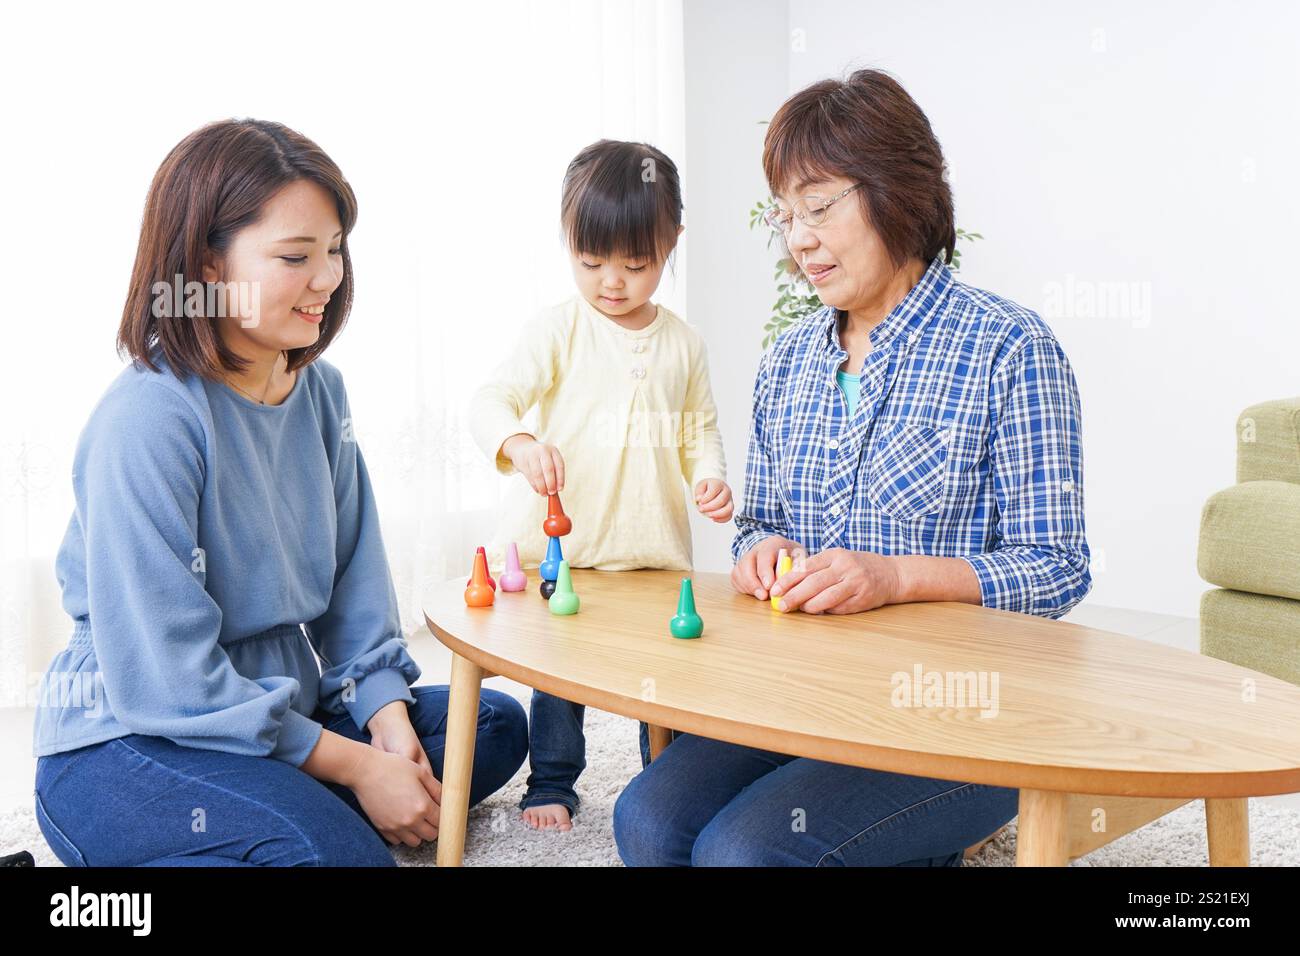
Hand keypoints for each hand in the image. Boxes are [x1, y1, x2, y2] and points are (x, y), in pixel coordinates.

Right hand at [345, 701, 442, 846]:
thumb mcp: (420, 772)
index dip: (443, 816)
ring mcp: (395, 826)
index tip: (440, 809)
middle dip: (433, 826)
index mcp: (422, 806)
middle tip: (430, 815)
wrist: (365, 771)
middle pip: (431, 835)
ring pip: (415, 842)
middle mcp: (410, 820)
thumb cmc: (393, 767)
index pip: (441, 822)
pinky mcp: (382, 828)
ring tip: (416, 818)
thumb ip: (436, 788)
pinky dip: (402, 835)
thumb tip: (447, 800)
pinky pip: (397, 841)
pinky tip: (402, 821)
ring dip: (418, 833)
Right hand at [502, 434, 564, 495]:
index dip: (560, 479)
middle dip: (551, 484)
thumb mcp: (549, 458)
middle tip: (551, 492)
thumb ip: (554, 471)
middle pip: (548, 469)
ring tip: (544, 493)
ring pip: (538, 474)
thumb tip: (557, 488)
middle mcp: (543, 451)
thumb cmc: (539, 456)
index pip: (559, 465)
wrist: (522, 448)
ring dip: (542, 487)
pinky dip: (535, 486)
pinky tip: (538, 490)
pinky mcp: (523, 462)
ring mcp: (532, 456)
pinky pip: (530, 477)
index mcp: (553, 450)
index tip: (560, 489)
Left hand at [694, 479, 733, 521]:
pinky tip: (713, 518)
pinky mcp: (730, 508)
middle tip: (701, 509)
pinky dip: (721, 519)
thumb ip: (699, 492)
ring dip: (717, 514)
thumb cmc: (706, 488)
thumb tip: (700, 499)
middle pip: (721, 500)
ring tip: (708, 515)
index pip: (714, 490)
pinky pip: (729, 516)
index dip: (706, 498)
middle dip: (709, 507)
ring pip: (729, 509)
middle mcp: (726, 491)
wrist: (712, 489)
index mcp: (718, 484)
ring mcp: (730, 500)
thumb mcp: (700, 487)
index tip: (699, 501)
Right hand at [730, 535, 806, 600]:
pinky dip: (744, 588)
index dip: (765, 572)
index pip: (765, 556)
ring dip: (749, 587)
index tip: (769, 586)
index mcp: (772, 544)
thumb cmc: (793, 558)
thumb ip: (796, 569)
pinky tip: (756, 593)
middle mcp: (756, 549)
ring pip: (739, 573)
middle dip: (754, 583)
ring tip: (762, 596)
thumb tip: (791, 584)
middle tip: (764, 596)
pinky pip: (736, 579)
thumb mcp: (800, 559)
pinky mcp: (740, 569)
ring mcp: (746, 559)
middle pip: (747, 565)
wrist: (785, 554)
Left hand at [768, 548, 900, 614]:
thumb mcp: (837, 558)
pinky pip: (840, 608)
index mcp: (835, 555)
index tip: (775, 590)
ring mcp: (856, 583)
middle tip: (781, 606)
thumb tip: (788, 583)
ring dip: (809, 606)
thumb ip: (816, 568)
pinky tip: (819, 611)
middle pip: (814, 583)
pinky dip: (827, 611)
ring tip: (799, 609)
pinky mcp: (863, 599)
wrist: (890, 574)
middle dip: (794, 596)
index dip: (788, 580)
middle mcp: (845, 567)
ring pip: (827, 597)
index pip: (807, 567)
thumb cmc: (856, 566)